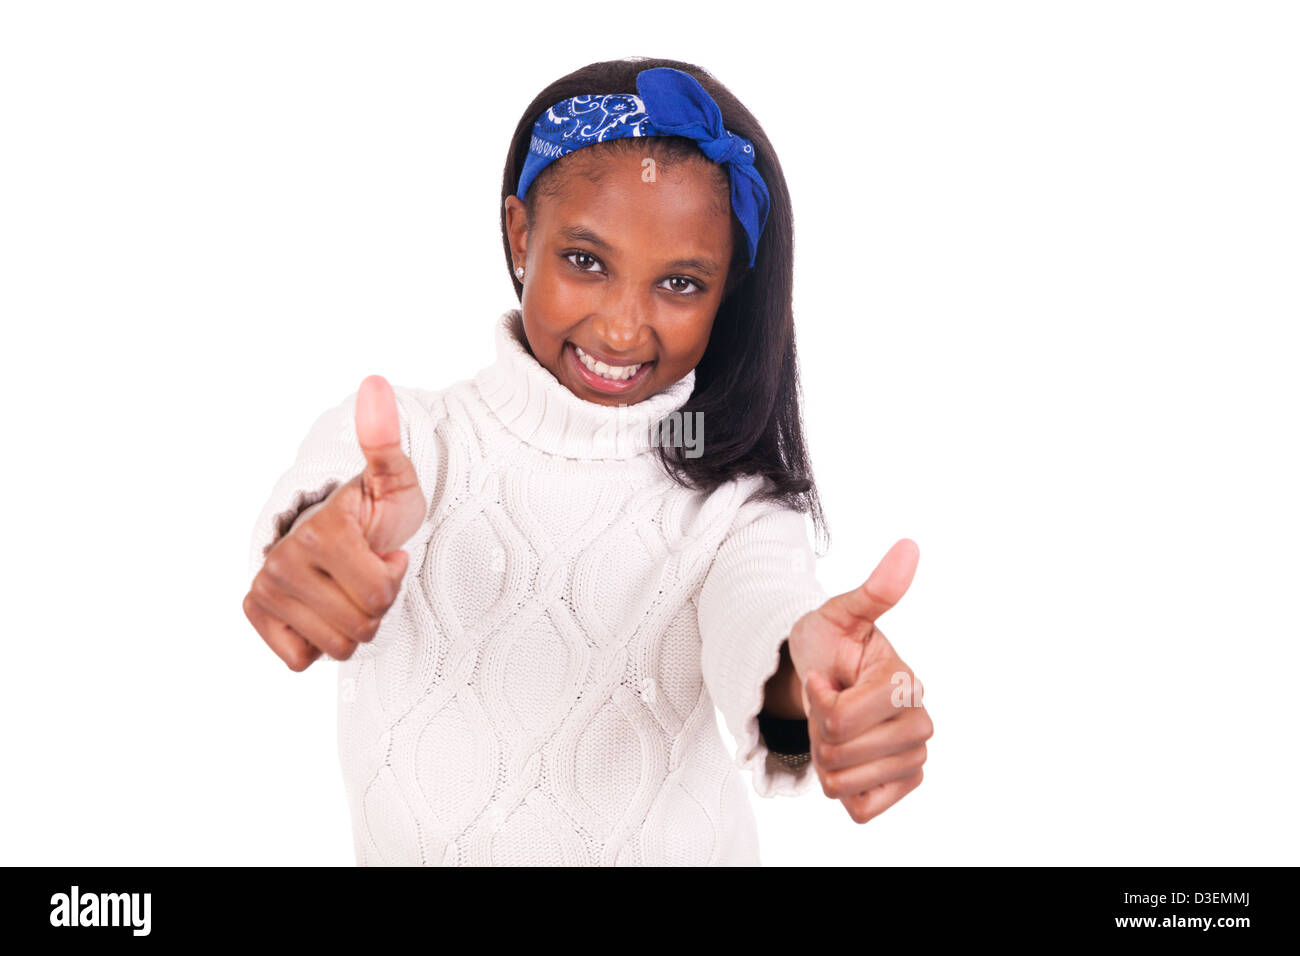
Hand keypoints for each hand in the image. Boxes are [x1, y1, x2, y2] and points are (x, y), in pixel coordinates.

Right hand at [243, 375, 426, 670]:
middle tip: (365, 571)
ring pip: (334, 647)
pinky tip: (321, 609)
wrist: (338, 528)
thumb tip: (375, 382)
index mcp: (321, 533)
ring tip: (347, 587)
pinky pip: (299, 660)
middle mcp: (283, 561)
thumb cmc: (374, 510)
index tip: (383, 550)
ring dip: (352, 623)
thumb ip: (385, 439)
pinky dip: (318, 642)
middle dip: (375, 605)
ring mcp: (266, 588)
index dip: (392, 577)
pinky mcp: (255, 613)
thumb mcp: (394, 479)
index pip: (379, 595)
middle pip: (359, 627)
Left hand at [786, 539, 931, 823]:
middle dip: (817, 731)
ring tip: (834, 730)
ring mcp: (914, 757)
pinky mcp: (904, 785)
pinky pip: (860, 809)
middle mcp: (919, 722)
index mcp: (905, 681)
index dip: (817, 699)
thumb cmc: (829, 643)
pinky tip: (849, 760)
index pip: (839, 718)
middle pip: (838, 754)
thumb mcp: (838, 614)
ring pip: (843, 783)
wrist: (823, 675)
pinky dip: (842, 790)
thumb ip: (874, 590)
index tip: (823, 678)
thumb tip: (909, 547)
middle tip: (827, 707)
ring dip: (825, 758)